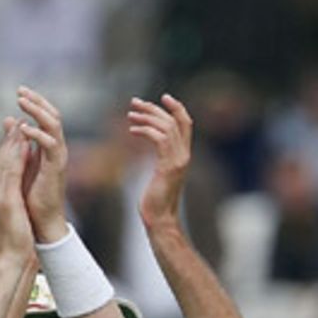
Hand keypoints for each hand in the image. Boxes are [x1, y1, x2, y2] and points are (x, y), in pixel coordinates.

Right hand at [0, 121, 35, 267]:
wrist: (8, 261)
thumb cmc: (8, 245)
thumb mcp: (1, 220)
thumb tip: (0, 200)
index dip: (2, 150)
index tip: (10, 135)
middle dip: (6, 141)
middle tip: (14, 121)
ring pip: (3, 163)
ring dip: (11, 142)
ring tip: (19, 125)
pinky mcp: (6, 202)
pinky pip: (11, 173)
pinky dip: (16, 157)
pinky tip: (23, 144)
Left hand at [16, 87, 68, 241]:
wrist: (40, 222)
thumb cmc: (29, 196)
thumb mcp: (18, 163)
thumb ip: (13, 142)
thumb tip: (7, 120)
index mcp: (47, 147)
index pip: (44, 117)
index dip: (33, 103)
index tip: (19, 91)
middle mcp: (55, 149)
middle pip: (52, 115)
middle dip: (37, 101)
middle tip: (20, 91)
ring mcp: (57, 157)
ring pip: (54, 125)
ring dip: (38, 112)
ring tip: (22, 102)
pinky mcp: (56, 168)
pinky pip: (51, 145)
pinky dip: (39, 135)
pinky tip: (25, 129)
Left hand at [129, 93, 191, 229]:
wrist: (160, 220)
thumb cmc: (156, 202)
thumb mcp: (158, 176)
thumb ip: (160, 160)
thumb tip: (151, 151)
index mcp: (183, 155)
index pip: (186, 124)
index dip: (177, 108)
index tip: (163, 97)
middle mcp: (184, 155)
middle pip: (174, 121)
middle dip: (154, 108)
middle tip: (135, 103)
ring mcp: (178, 161)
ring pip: (167, 127)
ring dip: (147, 117)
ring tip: (131, 115)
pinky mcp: (168, 167)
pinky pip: (159, 139)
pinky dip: (145, 130)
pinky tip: (132, 131)